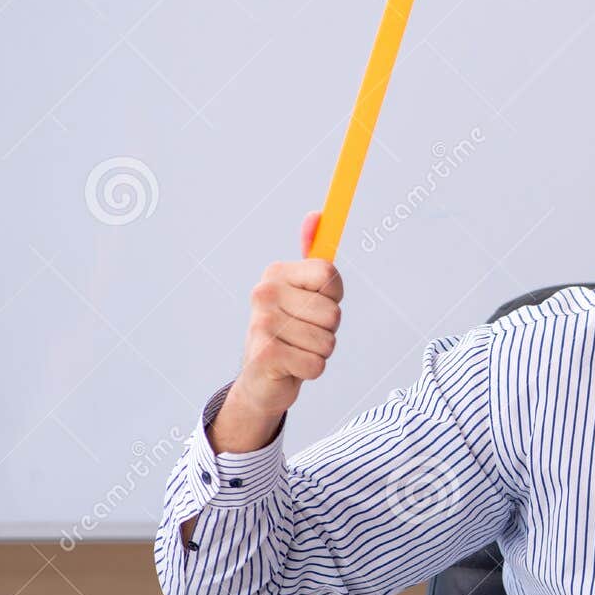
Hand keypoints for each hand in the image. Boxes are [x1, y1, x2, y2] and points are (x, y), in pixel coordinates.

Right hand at [212, 212, 343, 450]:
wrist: (261, 380)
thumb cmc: (291, 333)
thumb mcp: (303, 293)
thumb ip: (313, 259)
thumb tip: (317, 214)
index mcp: (276, 273)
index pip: (328, 275)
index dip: (333, 296)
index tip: (317, 303)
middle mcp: (264, 293)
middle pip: (332, 312)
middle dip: (328, 330)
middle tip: (304, 334)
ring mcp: (262, 323)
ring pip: (327, 341)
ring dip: (319, 352)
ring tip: (297, 351)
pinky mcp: (265, 354)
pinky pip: (316, 364)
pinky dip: (310, 371)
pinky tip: (291, 368)